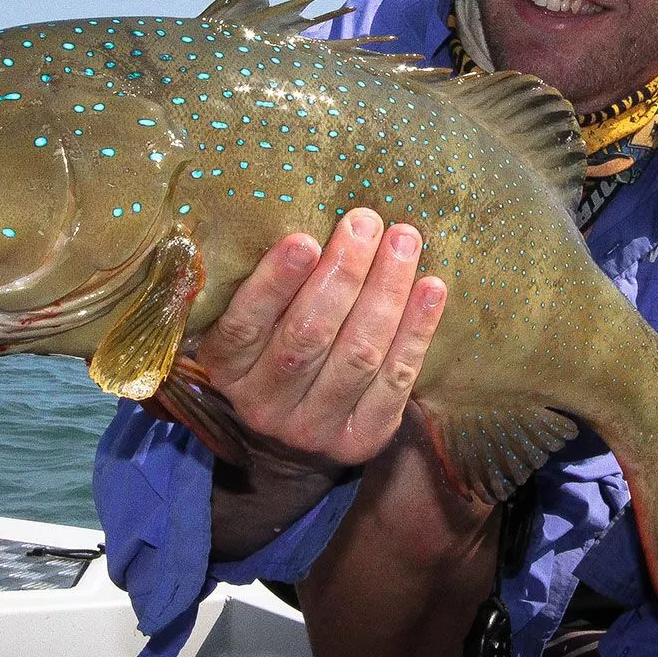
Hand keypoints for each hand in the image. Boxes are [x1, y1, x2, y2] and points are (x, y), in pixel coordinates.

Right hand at [195, 208, 446, 467]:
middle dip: (343, 274)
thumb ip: (263, 286)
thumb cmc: (271, 348)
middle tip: (366, 223)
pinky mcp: (360, 440)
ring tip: (404, 240)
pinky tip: (430, 287)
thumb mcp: (249, 323)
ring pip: (358, 355)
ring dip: (386, 292)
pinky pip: (395, 381)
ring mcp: (313, 428)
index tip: (305, 240)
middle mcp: (263, 404)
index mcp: (227, 367)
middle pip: (308, 337)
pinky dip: (416, 331)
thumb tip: (301, 216)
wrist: (291, 436)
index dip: (275, 284)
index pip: (246, 325)